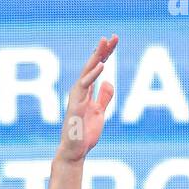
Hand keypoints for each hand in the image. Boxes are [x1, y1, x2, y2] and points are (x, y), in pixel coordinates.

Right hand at [56, 35, 117, 163]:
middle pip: (91, 65)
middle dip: (102, 51)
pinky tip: (101, 65)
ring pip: (86, 72)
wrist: (75, 151)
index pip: (96, 68)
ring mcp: (77, 97)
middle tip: (112, 37)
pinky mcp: (76, 105)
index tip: (114, 41)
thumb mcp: (99, 112)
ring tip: (105, 43)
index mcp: (86, 92)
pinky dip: (92, 75)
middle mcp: (80, 91)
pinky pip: (84, 86)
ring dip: (96, 57)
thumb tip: (109, 82)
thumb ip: (104, 98)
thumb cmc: (85, 134)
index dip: (105, 54)